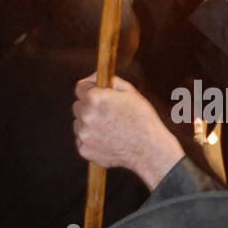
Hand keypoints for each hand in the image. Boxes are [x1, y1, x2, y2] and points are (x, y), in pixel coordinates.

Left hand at [73, 74, 182, 189]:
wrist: (149, 150)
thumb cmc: (142, 119)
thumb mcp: (130, 92)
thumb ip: (110, 80)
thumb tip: (94, 77)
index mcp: (95, 98)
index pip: (80, 87)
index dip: (89, 89)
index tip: (95, 93)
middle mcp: (85, 115)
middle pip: (78, 106)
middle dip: (89, 107)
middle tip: (107, 113)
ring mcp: (84, 135)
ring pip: (79, 124)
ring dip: (89, 124)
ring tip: (111, 129)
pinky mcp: (84, 150)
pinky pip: (83, 141)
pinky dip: (92, 140)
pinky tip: (109, 140)